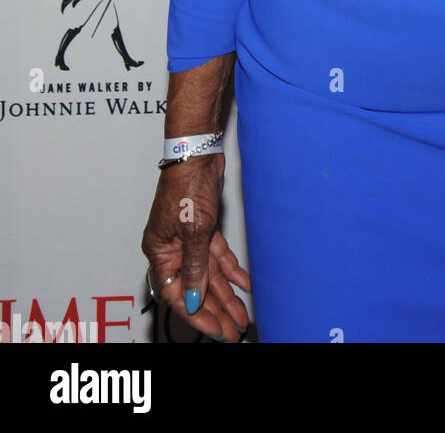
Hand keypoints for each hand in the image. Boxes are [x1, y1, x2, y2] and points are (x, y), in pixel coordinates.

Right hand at [141, 153, 250, 340]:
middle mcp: (173, 249)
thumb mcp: (194, 232)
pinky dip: (231, 270)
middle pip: (194, 288)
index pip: (176, 294)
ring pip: (208, 275)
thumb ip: (195, 267)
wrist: (199, 154)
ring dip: (225, 295)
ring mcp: (189, 239)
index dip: (195, 314)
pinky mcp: (205, 229)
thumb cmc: (187, 186)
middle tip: (232, 330)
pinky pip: (217, 257)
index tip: (214, 330)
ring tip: (241, 315)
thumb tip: (194, 300)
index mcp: (160, 253)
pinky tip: (245, 285)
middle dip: (214, 310)